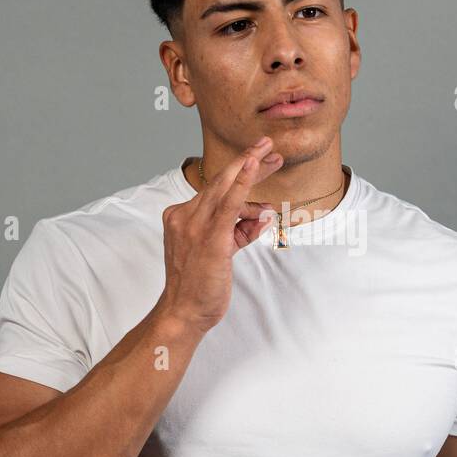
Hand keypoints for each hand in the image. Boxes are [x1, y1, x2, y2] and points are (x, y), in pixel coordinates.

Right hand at [159, 136, 283, 332]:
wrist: (183, 312)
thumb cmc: (200, 286)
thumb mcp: (222, 252)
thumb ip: (239, 231)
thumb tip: (262, 217)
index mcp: (182, 217)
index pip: (215, 190)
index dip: (237, 172)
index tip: (256, 158)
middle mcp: (184, 215)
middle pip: (220, 181)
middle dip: (247, 161)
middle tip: (268, 144)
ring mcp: (194, 225)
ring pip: (225, 187)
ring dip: (252, 168)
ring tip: (274, 159)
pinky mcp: (209, 237)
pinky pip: (228, 204)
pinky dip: (242, 182)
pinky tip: (253, 165)